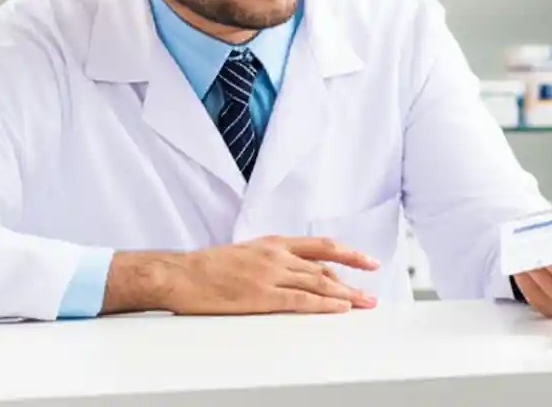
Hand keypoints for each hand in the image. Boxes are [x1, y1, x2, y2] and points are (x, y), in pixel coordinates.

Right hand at [103, 236, 380, 315]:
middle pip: (325, 267)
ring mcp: (269, 275)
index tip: (368, 261)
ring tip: (363, 304)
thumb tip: (294, 270)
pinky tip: (338, 309)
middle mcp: (277, 255)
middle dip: (353, 280)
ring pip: (318, 283)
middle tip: (371, 293)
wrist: (180, 274)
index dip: (348, 254)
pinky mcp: (260, 295)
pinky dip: (323, 305)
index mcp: (273, 243)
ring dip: (345, 295)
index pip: (321, 246)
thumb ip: (272, 259)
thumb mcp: (246, 252)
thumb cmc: (207, 267)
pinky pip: (300, 301)